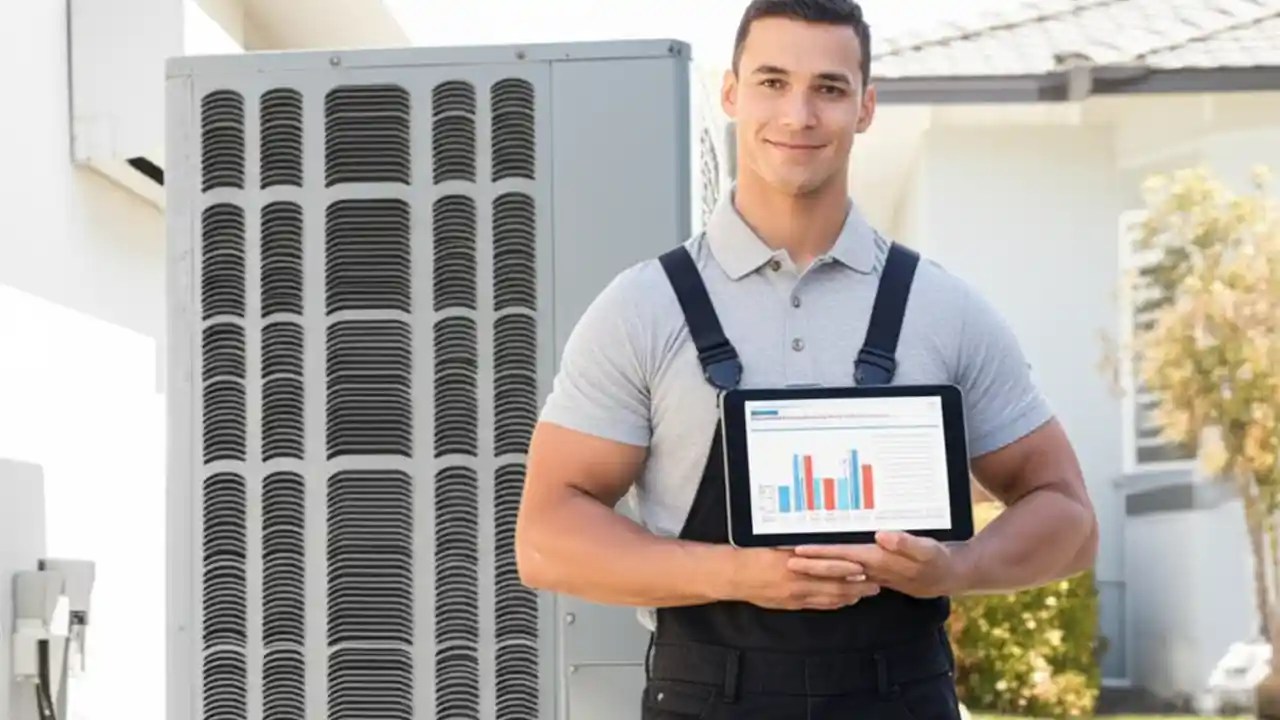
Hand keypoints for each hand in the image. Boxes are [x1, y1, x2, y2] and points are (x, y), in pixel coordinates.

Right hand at [727, 547, 880, 610]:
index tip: (865, 566)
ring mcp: (794, 596)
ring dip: (850, 596)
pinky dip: (833, 603)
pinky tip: (843, 601)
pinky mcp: (790, 604)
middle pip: (834, 587)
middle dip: (857, 586)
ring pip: (829, 598)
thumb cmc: (752, 555)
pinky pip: (817, 605)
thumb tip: (818, 543)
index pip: (828, 568)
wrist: (733, 575)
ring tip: (866, 592)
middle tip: (877, 584)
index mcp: (794, 564)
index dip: (848, 569)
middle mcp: (797, 582)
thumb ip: (797, 547)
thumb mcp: (775, 544)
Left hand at [788, 531, 967, 598]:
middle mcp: (870, 569)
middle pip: (833, 566)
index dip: (819, 553)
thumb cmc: (937, 560)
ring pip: (838, 571)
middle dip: (808, 563)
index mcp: (878, 560)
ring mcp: (871, 573)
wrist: (948, 576)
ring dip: (817, 567)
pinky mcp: (875, 573)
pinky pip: (848, 573)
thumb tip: (882, 537)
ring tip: (795, 561)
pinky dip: (833, 570)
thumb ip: (906, 543)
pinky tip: (821, 568)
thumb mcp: (928, 550)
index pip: (841, 555)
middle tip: (783, 559)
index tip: (797, 551)